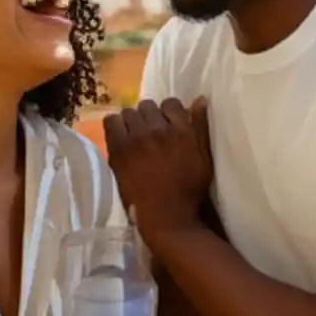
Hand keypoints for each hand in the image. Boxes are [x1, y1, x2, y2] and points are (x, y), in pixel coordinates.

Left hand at [103, 98, 212, 245]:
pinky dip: (116, 126)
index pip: (171, 102)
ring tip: (135, 136)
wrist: (166, 217)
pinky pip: (111, 122)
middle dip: (150, 116)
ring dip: (133, 121)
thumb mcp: (204, 158)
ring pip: (129, 112)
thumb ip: (201, 127)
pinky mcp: (118, 149)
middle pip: (148, 105)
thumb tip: (199, 99)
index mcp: (181, 131)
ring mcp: (136, 139)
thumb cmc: (190, 190)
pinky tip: (121, 138)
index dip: (168, 112)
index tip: (167, 124)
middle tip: (150, 132)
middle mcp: (157, 129)